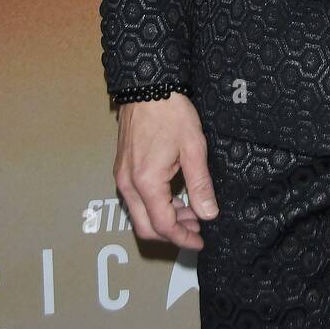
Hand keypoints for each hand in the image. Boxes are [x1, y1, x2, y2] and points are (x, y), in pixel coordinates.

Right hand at [113, 92, 218, 250]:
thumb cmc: (171, 114)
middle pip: (145, 227)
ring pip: (139, 214)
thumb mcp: (193, 148)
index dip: (182, 238)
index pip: (163, 225)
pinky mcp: (122, 168)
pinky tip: (174, 197)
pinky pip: (135, 200)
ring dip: (163, 219)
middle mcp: (128, 184)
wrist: (148, 87)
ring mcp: (121, 176)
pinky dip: (154, 206)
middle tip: (196, 229)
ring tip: (191, 212)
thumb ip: (200, 184)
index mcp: (146, 182)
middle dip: (172, 233)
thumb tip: (208, 214)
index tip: (199, 241)